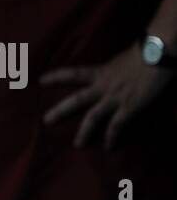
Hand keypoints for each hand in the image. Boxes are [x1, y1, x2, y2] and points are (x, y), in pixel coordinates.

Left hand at [40, 48, 173, 149]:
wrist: (158, 55)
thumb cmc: (144, 52)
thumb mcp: (121, 59)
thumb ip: (113, 69)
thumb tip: (113, 70)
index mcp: (101, 72)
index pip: (73, 73)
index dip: (56, 76)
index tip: (40, 80)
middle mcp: (103, 86)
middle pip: (76, 100)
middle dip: (60, 111)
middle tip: (46, 121)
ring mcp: (114, 98)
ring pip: (93, 117)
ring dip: (84, 132)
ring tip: (78, 145)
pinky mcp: (128, 107)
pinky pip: (117, 126)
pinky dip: (112, 137)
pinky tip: (109, 147)